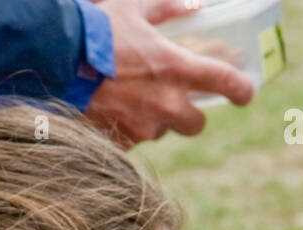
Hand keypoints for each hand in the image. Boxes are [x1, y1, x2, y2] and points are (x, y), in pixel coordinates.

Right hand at [86, 0, 253, 147]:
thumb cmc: (96, 32)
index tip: (246, 92)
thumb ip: (168, 8)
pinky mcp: (121, 142)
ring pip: (162, 131)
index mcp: (176, 68)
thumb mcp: (134, 8)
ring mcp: (143, 127)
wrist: (56, 64)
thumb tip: (193, 7)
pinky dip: (128, 127)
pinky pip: (134, 139)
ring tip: (131, 99)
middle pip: (196, 124)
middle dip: (191, 114)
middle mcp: (165, 104)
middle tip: (177, 101)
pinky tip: (112, 109)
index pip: (224, 82)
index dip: (242, 89)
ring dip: (155, 119)